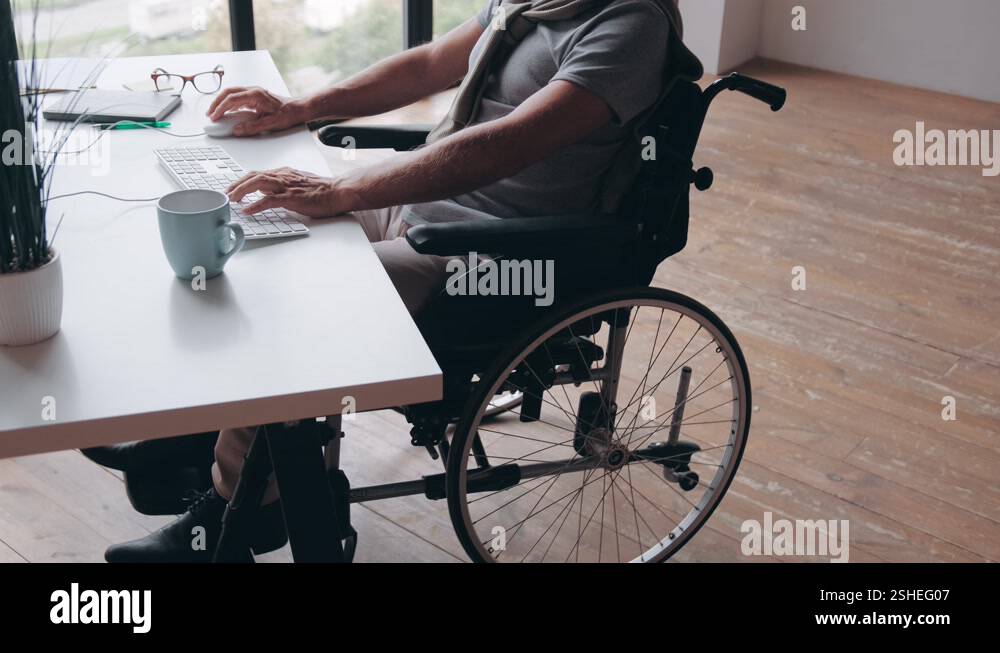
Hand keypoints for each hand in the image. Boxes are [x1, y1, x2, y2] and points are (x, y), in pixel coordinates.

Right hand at [206, 86, 309, 135]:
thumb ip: (253, 127)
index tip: (214, 118)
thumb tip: (237, 130)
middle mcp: (253, 91)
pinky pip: (237, 98)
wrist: (298, 109)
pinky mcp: (254, 97)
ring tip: (214, 114)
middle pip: (228, 93)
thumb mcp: (271, 124)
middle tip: (210, 115)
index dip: (221, 109)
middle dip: (216, 103)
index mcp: (256, 95)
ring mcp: (253, 92)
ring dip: (221, 102)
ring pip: (231, 94)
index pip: (232, 99)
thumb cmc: (288, 114)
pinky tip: (226, 112)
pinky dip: (229, 104)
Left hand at [227, 167, 350, 217]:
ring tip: (231, 199)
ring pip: (257, 183)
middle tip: (226, 193)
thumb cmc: (323, 190)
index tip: (233, 188)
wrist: (339, 191)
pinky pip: (269, 200)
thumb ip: (285, 187)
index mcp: (284, 173)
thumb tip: (272, 194)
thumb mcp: (300, 184)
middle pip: (253, 175)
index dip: (242, 180)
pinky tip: (247, 210)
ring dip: (241, 190)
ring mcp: (286, 186)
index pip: (258, 173)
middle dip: (237, 184)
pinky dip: (255, 205)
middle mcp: (283, 176)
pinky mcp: (291, 198)